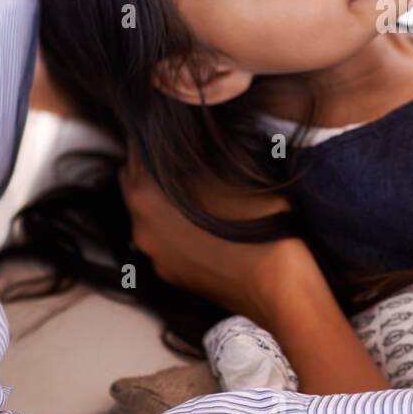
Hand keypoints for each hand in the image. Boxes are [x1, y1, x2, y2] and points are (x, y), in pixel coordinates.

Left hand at [117, 146, 295, 319]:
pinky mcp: (173, 275)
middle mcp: (140, 227)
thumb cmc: (258, 220)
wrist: (278, 287)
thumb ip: (197, 150)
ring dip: (165, 196)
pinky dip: (176, 225)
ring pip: (149, 213)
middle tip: (186, 150)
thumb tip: (188, 134)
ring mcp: (154, 256)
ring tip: (198, 184)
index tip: (175, 125)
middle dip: (154, 164)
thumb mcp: (229, 171)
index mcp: (145, 195)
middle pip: (134, 181)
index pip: (137, 148)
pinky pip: (165, 239)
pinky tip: (206, 219)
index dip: (157, 133)